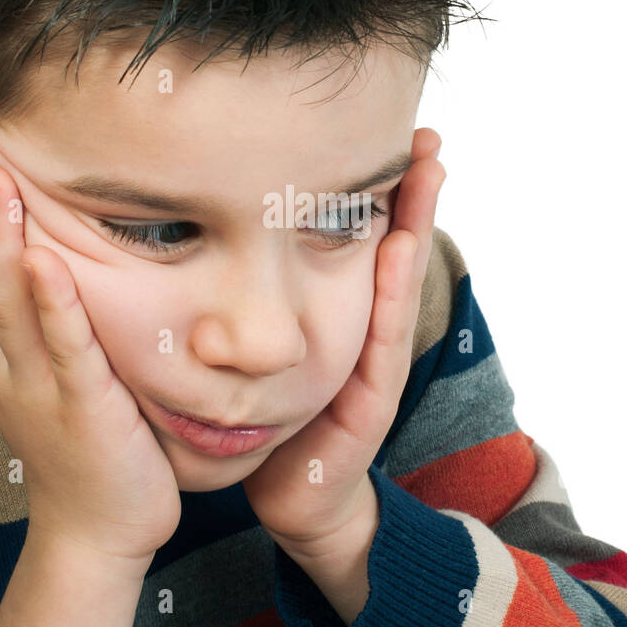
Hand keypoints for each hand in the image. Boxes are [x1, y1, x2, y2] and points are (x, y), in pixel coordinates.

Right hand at [0, 135, 182, 563]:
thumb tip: (38, 257)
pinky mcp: (82, 406)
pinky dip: (54, 304)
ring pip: (9, 302)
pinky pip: (65, 348)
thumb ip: (38, 318)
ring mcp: (38, 384)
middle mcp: (6, 361)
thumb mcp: (47, 370)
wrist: (95, 530)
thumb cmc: (80, 440)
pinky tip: (44, 262)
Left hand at [242, 127, 445, 557]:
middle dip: (413, 194)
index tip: (384, 128)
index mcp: (339, 316)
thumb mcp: (260, 351)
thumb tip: (197, 236)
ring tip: (429, 169)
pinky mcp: (370, 399)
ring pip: (398, 283)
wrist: (290, 498)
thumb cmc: (274, 421)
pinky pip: (384, 337)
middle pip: (392, 250)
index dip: (375, 190)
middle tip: (426, 135)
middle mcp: (365, 331)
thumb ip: (242, 306)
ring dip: (418, 225)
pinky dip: (395, 288)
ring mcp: (374, 363)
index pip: (359, 242)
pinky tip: (401, 244)